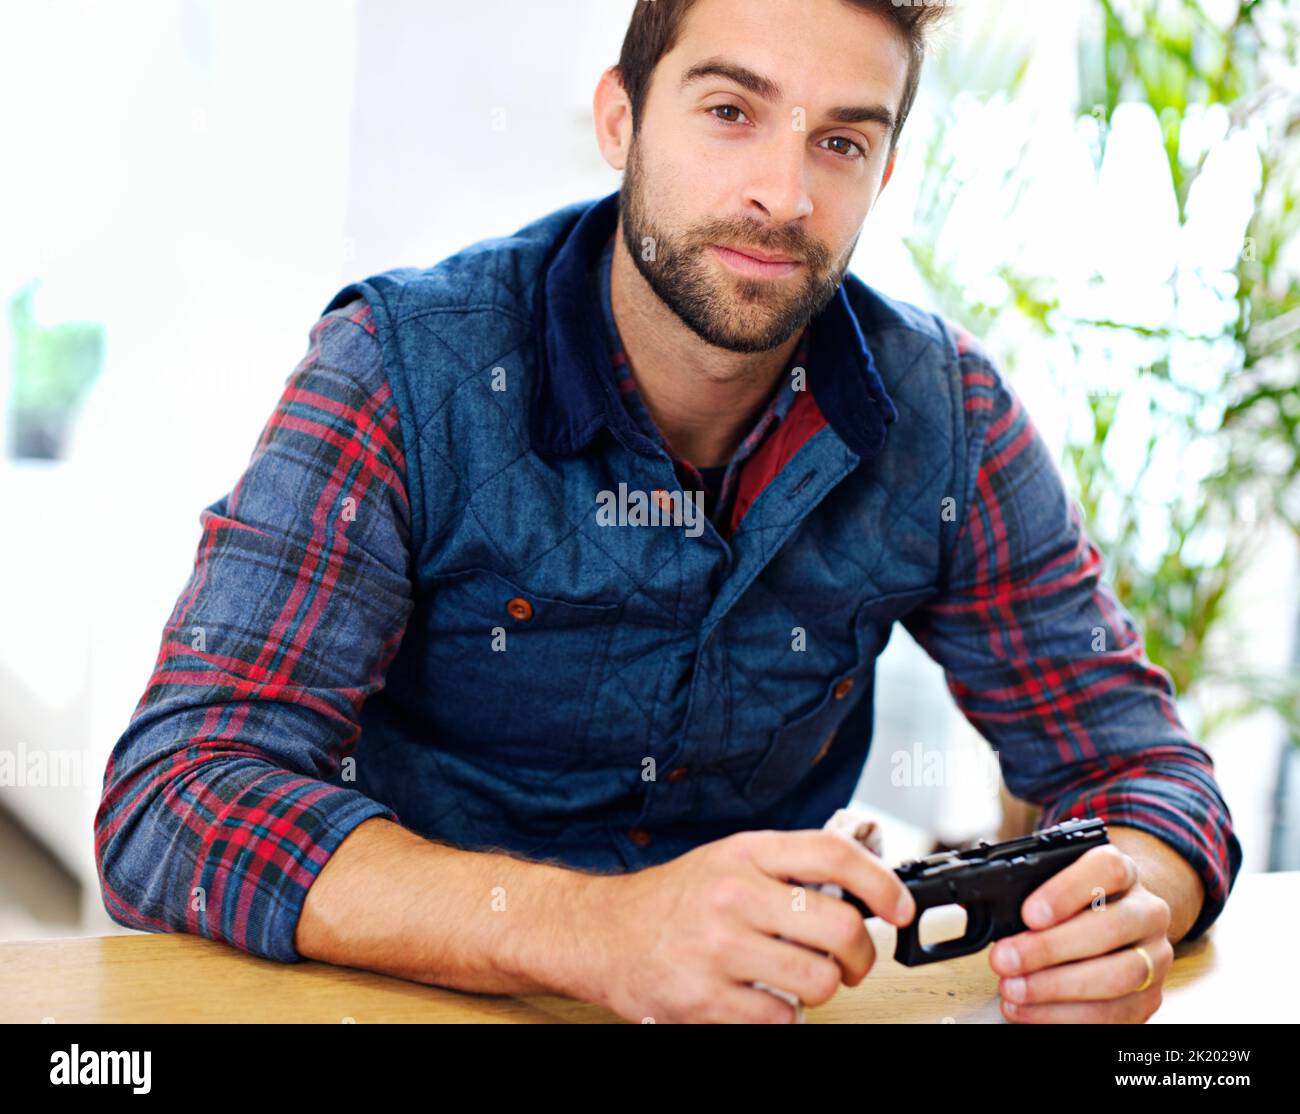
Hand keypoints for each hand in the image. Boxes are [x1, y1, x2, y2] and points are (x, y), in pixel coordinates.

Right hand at [588, 828, 915, 1022]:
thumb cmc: (674, 900)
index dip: (880, 882)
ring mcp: (718, 947)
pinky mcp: (705, 997)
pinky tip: (763, 998)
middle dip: (860, 955)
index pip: (833, 855)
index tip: (899, 907)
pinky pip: (780, 1017)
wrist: (603, 932)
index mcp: (746, 853)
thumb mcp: (729, 861)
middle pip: (839, 926)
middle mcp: (734, 894)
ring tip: (802, 980)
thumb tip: (862, 888)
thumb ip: (787, 868)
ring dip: (822, 988)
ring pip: (817, 979)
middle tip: (851, 962)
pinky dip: (783, 1015)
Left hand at [989, 843, 1173, 1022]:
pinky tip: (1029, 1010)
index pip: (1108, 869)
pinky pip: (1113, 1013)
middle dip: (1049, 948)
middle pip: (1110, 928)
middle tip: (1004, 959)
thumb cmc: (1075, 902)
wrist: (1114, 923)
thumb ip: (1032, 891)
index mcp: (1125, 872)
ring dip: (1055, 987)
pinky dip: (1064, 1015)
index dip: (1066, 891)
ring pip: (1117, 976)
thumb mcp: (1056, 883)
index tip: (1028, 914)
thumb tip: (991, 912)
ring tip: (1013, 989)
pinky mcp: (1150, 997)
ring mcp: (1155, 956)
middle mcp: (1148, 912)